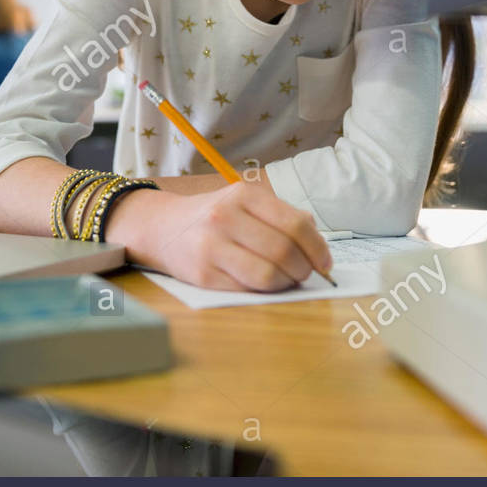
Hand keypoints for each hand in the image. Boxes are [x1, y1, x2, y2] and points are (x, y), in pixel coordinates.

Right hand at [112, 184, 331, 291]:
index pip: (295, 224)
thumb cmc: (213, 217)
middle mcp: (225, 217)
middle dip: (304, 269)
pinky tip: (263, 284)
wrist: (162, 227)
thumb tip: (318, 245)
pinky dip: (264, 291)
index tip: (325, 263)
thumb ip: (282, 217)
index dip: (318, 248)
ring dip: (286, 283)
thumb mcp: (245, 203)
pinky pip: (246, 289)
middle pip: (284, 251)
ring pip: (267, 275)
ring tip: (286, 280)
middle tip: (305, 273)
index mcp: (244, 194)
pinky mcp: (202, 274)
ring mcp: (211, 246)